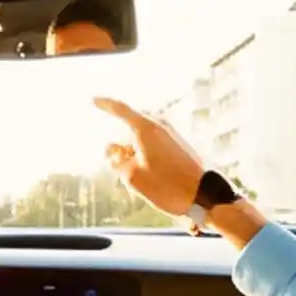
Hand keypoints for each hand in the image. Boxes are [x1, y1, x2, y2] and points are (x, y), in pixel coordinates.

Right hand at [94, 97, 203, 216]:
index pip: (121, 109)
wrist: (203, 196)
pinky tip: (154, 180)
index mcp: (147, 129)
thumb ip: (115, 161)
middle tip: (120, 168)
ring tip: (144, 181)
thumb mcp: (132, 177)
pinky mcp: (177, 146)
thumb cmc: (167, 186)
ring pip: (140, 143)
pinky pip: (152, 149)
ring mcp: (170, 136)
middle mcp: (159, 127)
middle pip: (129, 131)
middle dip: (120, 150)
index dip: (105, 104)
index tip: (92, 99)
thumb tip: (112, 153)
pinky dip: (145, 160)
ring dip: (133, 158)